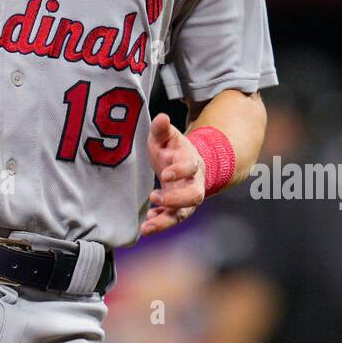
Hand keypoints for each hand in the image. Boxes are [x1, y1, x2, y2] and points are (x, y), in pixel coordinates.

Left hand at [141, 113, 205, 236]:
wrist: (182, 164)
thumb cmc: (173, 150)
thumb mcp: (165, 137)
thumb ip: (162, 128)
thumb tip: (161, 117)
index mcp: (190, 161)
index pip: (191, 167)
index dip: (180, 171)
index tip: (165, 173)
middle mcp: (192, 182)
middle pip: (194, 195)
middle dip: (176, 199)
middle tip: (155, 197)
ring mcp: (186, 198)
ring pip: (183, 213)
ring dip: (166, 221)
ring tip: (148, 226)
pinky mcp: (178, 209)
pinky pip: (172, 219)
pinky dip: (161, 223)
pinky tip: (147, 223)